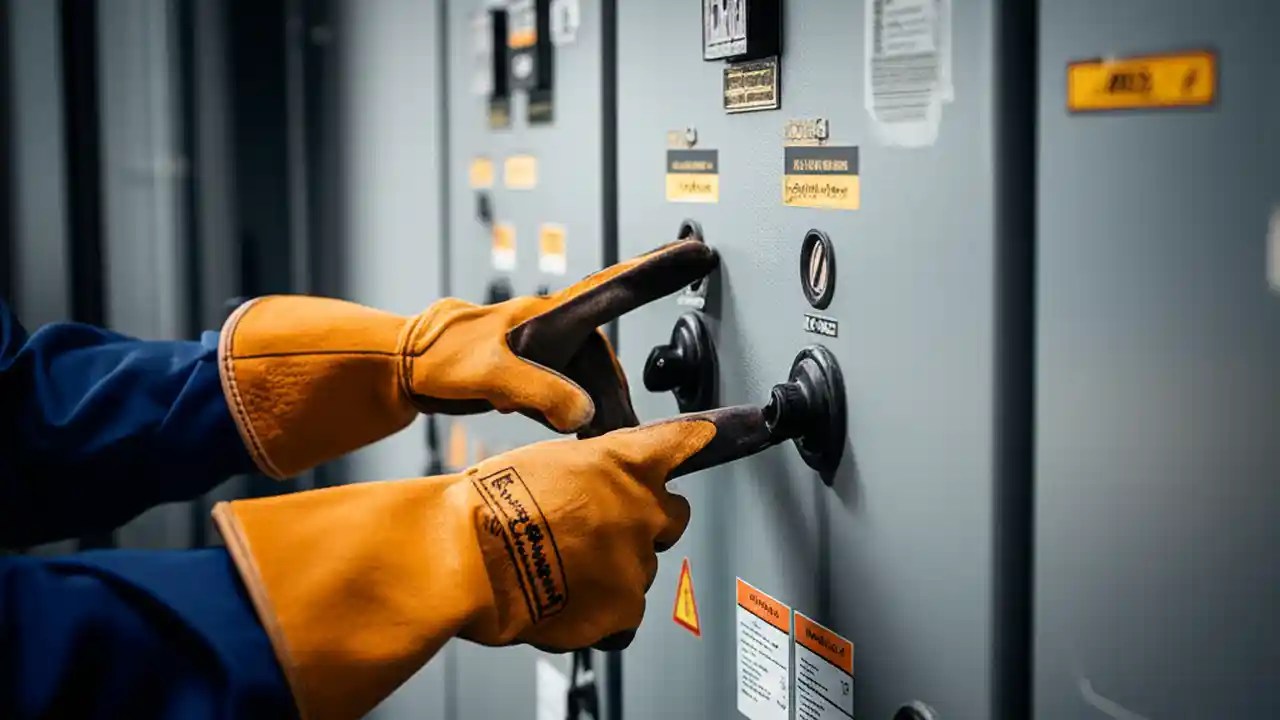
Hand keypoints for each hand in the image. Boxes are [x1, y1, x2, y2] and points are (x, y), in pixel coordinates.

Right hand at [213, 409, 758, 719]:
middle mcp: (640, 509)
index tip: (721, 433)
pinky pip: (625, 615)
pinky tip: (568, 599)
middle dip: (645, 520)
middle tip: (600, 528)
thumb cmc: (488, 505)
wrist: (463, 559)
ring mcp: (634, 563)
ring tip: (564, 567)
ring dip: (615, 568)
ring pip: (643, 567)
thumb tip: (599, 482)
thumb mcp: (545, 461)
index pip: (679, 443)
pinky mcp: (622, 611)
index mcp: (621, 463)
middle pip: (671, 515)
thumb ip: (590, 470)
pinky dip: (602, 612)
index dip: (698, 440)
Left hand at [219, 239, 716, 477]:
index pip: (615, 288)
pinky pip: (573, 398)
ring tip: (590, 449)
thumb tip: (585, 418)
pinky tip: (571, 442)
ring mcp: (550, 352)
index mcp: (552, 313)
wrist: (405, 367)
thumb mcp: (490, 374)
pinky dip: (577, 422)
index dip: (659, 270)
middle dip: (615, 404)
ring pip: (593, 387)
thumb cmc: (442, 358)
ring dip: (595, 419)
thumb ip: (540, 392)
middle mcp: (558, 327)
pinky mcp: (539, 373)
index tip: (699, 250)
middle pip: (608, 365)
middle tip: (620, 440)